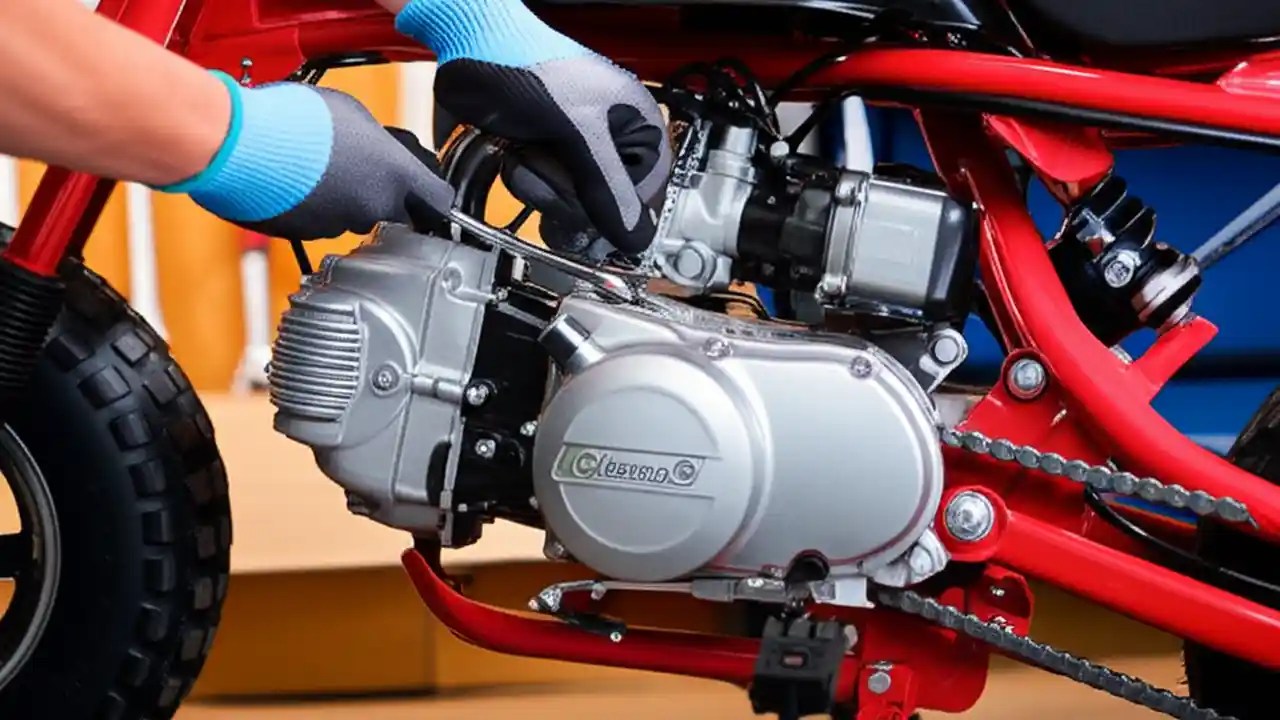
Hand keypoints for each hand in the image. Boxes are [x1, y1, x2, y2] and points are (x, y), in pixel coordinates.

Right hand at [159, 72, 454, 240]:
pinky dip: (315, 209)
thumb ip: (380, 143)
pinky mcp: (307, 236)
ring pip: (354, 220)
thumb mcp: (353, 115)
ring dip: (345, 202)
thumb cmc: (294, 120)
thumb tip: (385, 152)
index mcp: (394, 177)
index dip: (435, 198)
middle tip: (362, 172)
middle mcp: (372, 209)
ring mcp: (338, 227)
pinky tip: (298, 184)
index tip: (432, 197)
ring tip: (320, 170)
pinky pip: (321, 224)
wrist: (237, 144)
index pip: (439, 202)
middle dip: (384, 198)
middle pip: (395, 214)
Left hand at [395, 0, 671, 255]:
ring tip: (529, 146)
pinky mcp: (544, 161)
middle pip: (604, 209)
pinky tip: (516, 152)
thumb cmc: (527, 64)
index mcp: (638, 126)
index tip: (596, 221)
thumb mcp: (577, 130)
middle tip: (552, 158)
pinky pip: (542, 196)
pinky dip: (524, 180)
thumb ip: (608, 188)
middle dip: (567, 192)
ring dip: (539, 185)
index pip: (647, 197)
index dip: (620, 214)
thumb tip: (636, 238)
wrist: (468, 49)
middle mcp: (611, 144)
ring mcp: (576, 155)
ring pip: (569, 208)